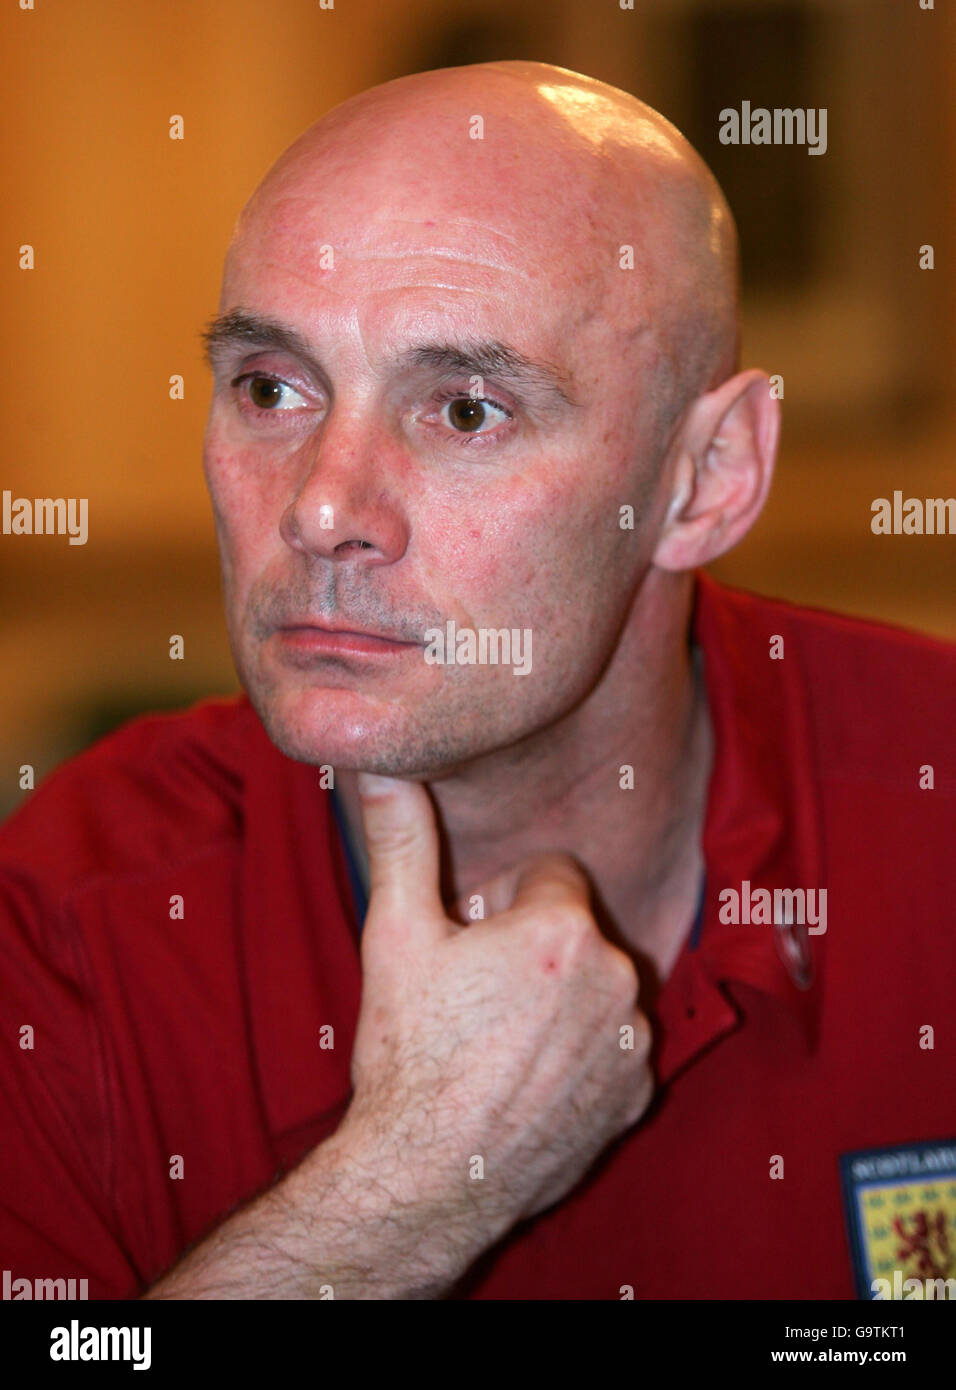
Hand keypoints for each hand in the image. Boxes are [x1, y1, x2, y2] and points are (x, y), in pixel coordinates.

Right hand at [343, 773, 653, 1239]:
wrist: (426, 1177)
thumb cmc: (409, 1054)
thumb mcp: (395, 935)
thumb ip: (401, 838)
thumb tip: (384, 763)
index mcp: (562, 928)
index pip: (551, 872)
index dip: (501, 901)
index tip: (468, 939)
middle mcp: (615, 977)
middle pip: (575, 930)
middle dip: (532, 948)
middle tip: (474, 994)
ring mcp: (632, 1042)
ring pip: (596, 987)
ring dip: (560, 1000)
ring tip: (496, 1042)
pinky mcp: (636, 1096)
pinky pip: (613, 1048)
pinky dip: (580, 1056)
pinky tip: (526, 1082)